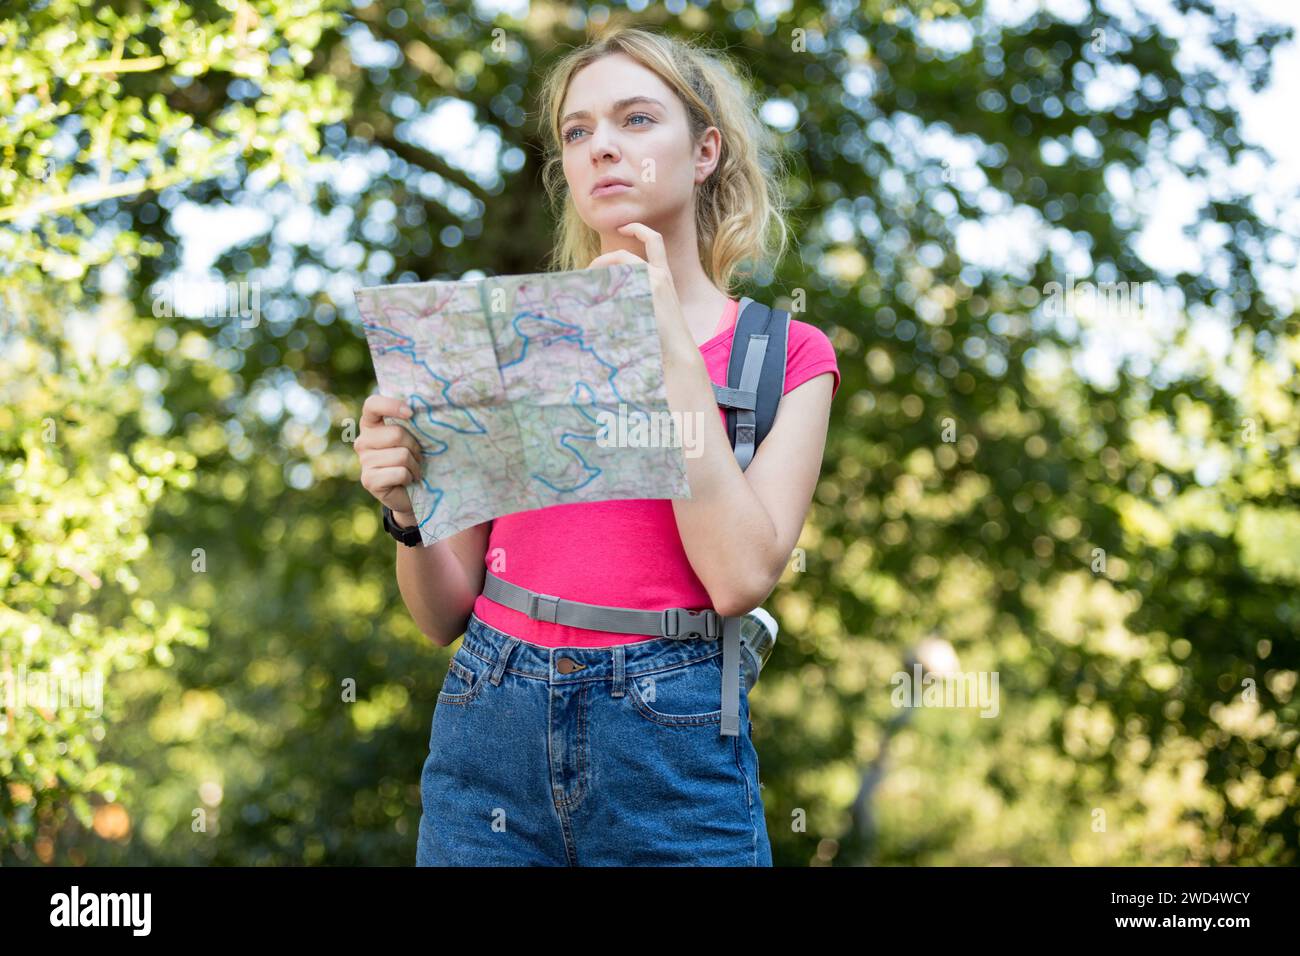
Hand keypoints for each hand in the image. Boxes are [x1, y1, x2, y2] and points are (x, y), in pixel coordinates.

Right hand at [355, 393, 423, 521]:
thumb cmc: (412, 459)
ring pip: (402, 455)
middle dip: (415, 447)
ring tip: (412, 470)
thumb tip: (426, 411)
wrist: (409, 492)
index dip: (391, 405)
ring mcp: (364, 461)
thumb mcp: (413, 438)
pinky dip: (409, 477)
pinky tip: (406, 481)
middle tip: (416, 456)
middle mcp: (363, 441)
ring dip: (415, 465)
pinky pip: (400, 473)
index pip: (372, 404)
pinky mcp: (369, 480)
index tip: (411, 412)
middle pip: (397, 433)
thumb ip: (411, 424)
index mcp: (371, 425)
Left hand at [588, 222, 686, 346]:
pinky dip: (604, 288)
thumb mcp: (653, 309)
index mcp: (665, 275)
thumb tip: (609, 296)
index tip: (622, 228)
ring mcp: (654, 283)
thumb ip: (638, 295)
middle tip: (588, 273)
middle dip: (601, 260)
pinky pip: (618, 283)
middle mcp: (660, 274)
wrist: (678, 352)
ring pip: (619, 267)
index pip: (654, 240)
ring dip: (599, 272)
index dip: (638, 228)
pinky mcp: (646, 293)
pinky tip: (595, 301)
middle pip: (623, 256)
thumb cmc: (664, 337)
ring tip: (587, 286)